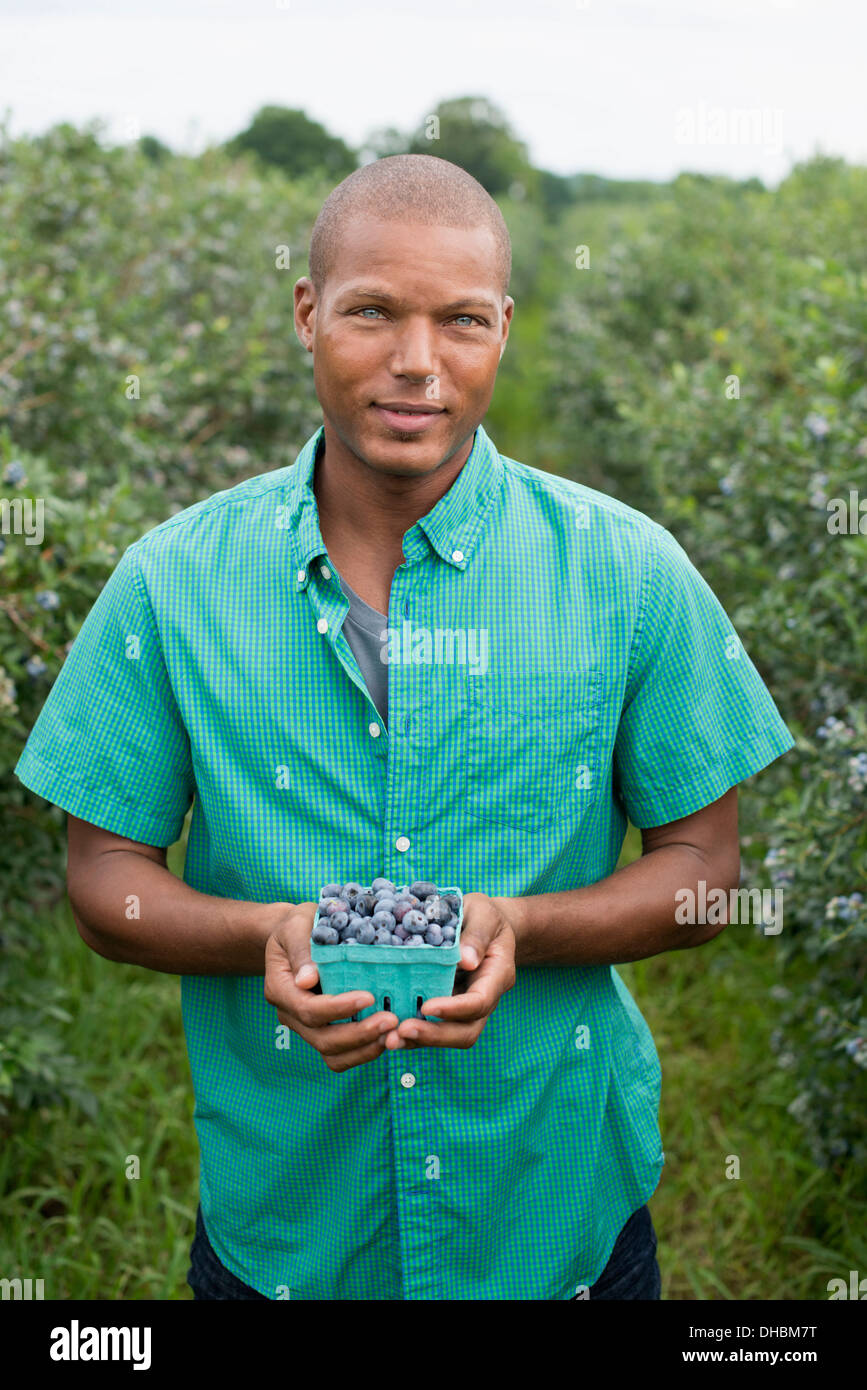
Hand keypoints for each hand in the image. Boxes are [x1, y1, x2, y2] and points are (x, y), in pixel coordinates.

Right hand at [263, 903, 397, 1072]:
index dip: (338, 1008)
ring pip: (332, 1054)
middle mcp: (290, 1014)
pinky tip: (388, 1037)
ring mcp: (306, 1027)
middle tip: (392, 1021)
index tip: (369, 997)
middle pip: (322, 1039)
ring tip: (394, 1034)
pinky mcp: (323, 1031)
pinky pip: (341, 1055)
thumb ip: (301, 950)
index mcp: (280, 988)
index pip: (308, 1009)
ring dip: (365, 1049)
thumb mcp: (296, 926)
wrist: (294, 936)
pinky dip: (364, 1051)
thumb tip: (306, 980)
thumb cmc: (298, 926)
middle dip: (359, 1034)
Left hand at [383, 892, 517, 1052]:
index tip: (427, 1006)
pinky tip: (387, 1032)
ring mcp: (466, 1007)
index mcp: (497, 975)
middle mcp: (484, 997)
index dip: (454, 1009)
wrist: (486, 922)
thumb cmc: (484, 914)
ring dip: (420, 1040)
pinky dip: (413, 1033)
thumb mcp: (483, 913)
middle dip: (434, 1036)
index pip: (479, 1002)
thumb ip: (477, 935)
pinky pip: (434, 1027)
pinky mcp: (448, 1007)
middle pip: (466, 1031)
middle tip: (401, 1032)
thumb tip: (467, 961)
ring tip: (389, 1039)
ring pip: (450, 1036)